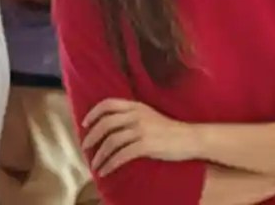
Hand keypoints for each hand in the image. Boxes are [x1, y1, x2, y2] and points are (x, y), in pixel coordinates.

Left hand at [80, 99, 197, 175]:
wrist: (190, 138)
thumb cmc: (169, 130)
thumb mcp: (149, 116)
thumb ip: (132, 116)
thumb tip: (111, 127)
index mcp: (136, 106)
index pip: (108, 104)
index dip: (93, 113)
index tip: (85, 124)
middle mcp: (136, 115)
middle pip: (106, 123)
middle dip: (92, 137)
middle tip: (85, 148)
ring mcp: (141, 130)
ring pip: (111, 141)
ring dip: (100, 156)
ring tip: (95, 166)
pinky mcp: (146, 145)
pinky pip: (121, 156)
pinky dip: (110, 164)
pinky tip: (105, 171)